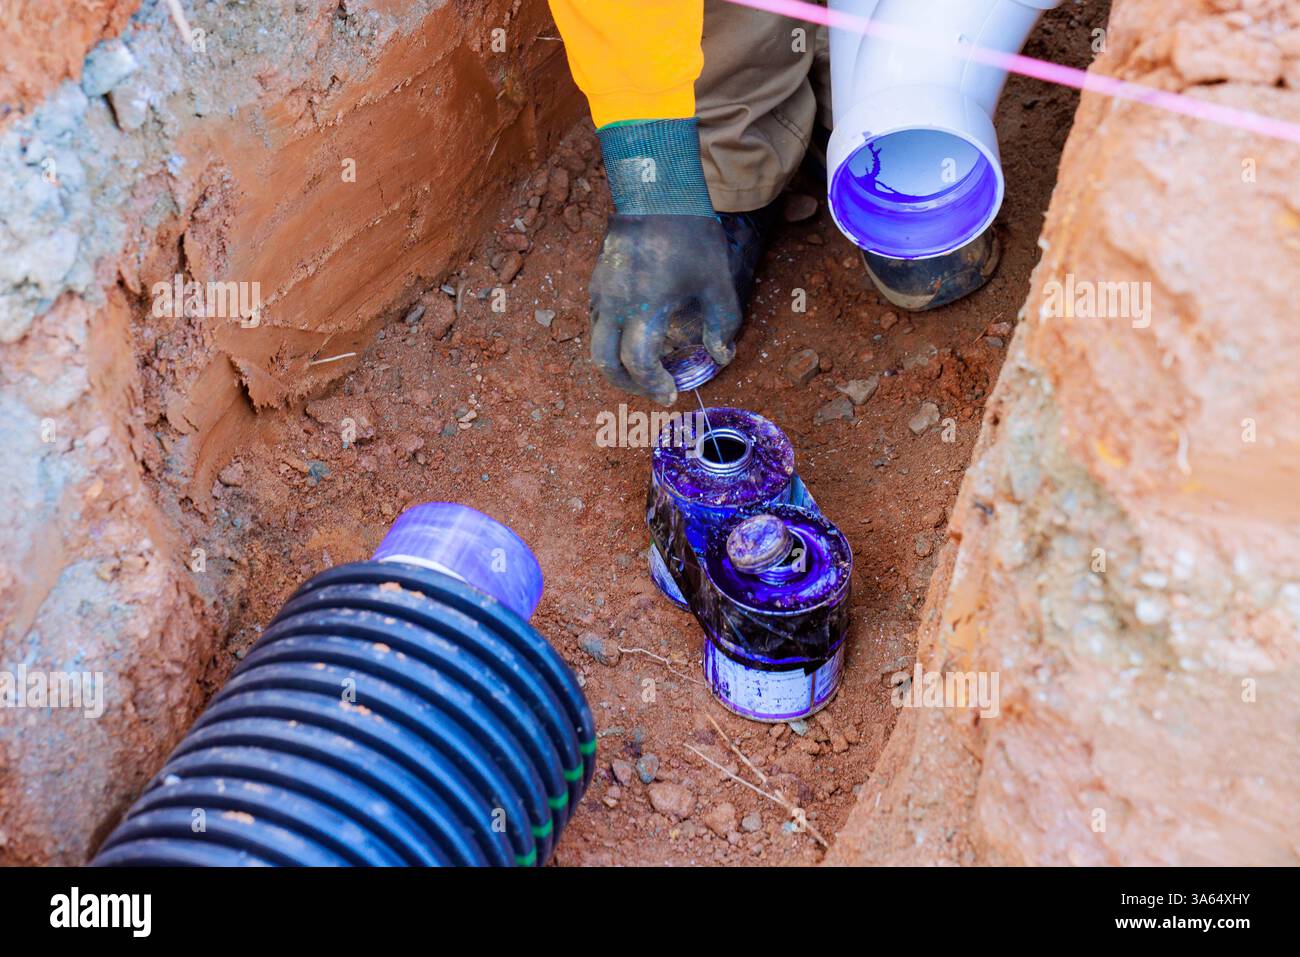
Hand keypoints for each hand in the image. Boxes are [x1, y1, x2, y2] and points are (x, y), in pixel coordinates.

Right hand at [588, 214, 740, 404]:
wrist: (657, 191)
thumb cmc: (691, 235)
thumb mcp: (717, 282)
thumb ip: (722, 323)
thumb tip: (721, 356)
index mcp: (646, 307)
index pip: (639, 363)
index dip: (654, 386)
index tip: (670, 393)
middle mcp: (615, 305)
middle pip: (605, 362)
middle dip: (626, 384)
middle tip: (651, 389)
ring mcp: (600, 292)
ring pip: (597, 343)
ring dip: (616, 362)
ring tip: (644, 366)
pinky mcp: (596, 281)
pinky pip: (597, 321)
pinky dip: (611, 339)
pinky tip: (635, 335)